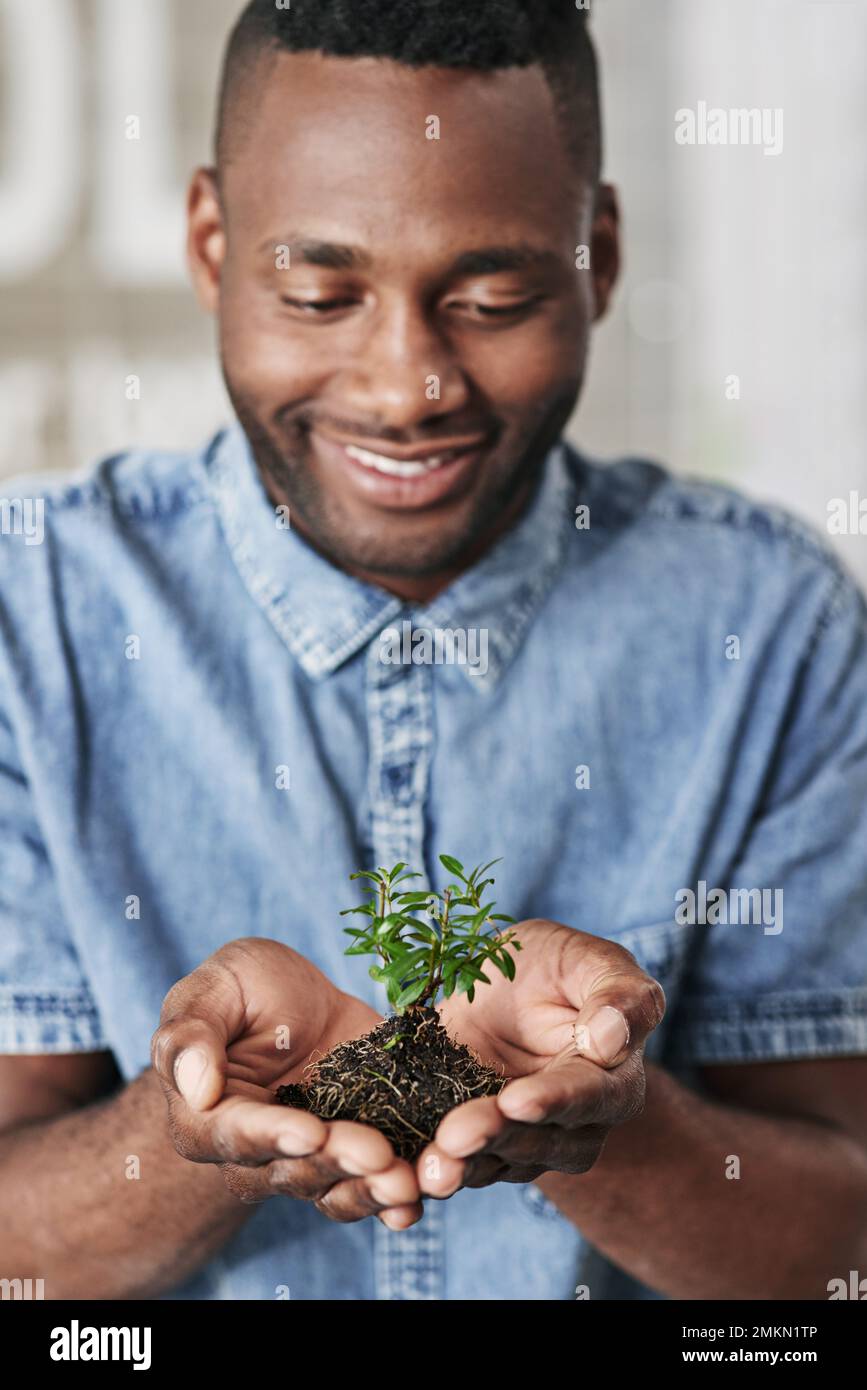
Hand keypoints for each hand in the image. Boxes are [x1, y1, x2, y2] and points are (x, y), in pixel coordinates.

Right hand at [151, 938, 422, 1228]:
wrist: (302, 997)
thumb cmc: (242, 987)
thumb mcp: (216, 986)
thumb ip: (192, 1034)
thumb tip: (195, 1088)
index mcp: (206, 1117)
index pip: (235, 1135)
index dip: (272, 1136)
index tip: (311, 1131)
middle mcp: (253, 1153)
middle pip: (290, 1171)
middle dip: (335, 1163)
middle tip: (377, 1153)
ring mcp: (307, 1159)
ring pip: (331, 1190)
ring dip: (369, 1191)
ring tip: (405, 1184)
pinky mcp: (353, 1151)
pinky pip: (369, 1187)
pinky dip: (393, 1201)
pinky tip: (416, 1202)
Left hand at [416, 919, 664, 1197]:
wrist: (501, 991)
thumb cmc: (556, 966)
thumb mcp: (585, 959)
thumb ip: (617, 994)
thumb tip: (610, 1042)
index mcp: (613, 1076)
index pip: (588, 1094)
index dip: (554, 1100)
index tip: (516, 1101)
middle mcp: (578, 1124)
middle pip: (541, 1140)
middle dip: (496, 1137)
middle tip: (455, 1136)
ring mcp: (529, 1144)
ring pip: (500, 1163)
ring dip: (464, 1166)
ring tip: (430, 1167)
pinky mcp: (483, 1149)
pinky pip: (464, 1166)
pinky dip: (436, 1170)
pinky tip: (409, 1173)